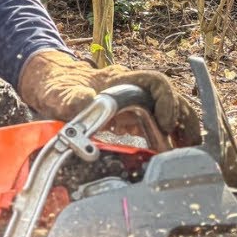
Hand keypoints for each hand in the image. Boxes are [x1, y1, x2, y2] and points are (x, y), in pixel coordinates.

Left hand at [17, 49, 202, 146]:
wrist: (44, 82)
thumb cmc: (52, 84)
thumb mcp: (57, 92)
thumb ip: (71, 97)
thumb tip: (87, 101)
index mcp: (119, 80)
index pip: (155, 82)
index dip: (167, 100)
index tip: (166, 123)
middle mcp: (131, 89)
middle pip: (170, 98)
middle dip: (185, 120)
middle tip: (191, 146)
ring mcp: (131, 103)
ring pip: (167, 112)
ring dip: (181, 130)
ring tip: (189, 153)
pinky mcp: (127, 118)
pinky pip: (154, 126)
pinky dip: (166, 140)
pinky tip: (170, 156)